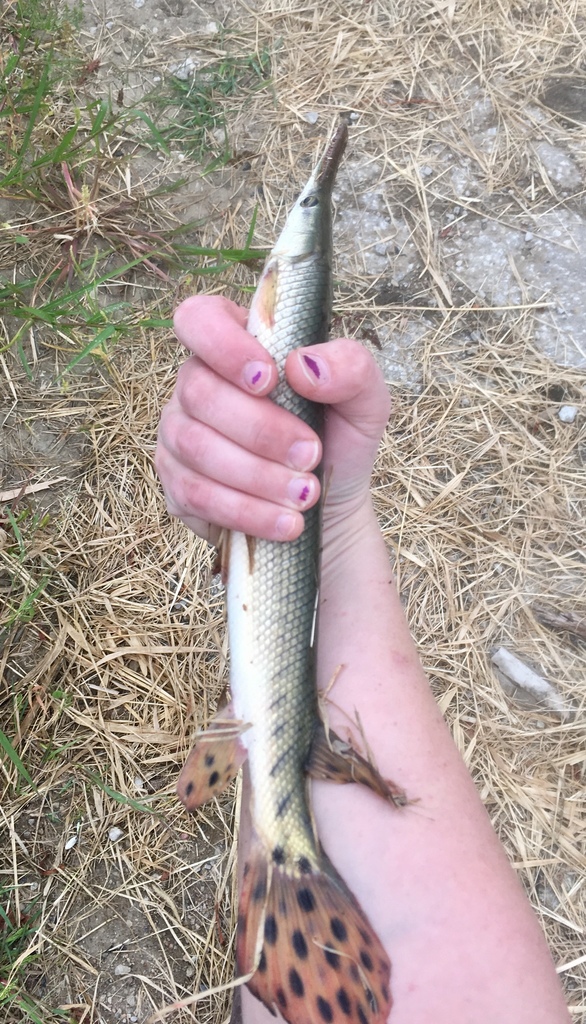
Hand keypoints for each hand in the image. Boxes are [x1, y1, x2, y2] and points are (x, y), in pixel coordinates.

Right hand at [155, 295, 390, 543]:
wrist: (329, 508)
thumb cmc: (340, 441)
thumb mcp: (365, 400)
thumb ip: (351, 367)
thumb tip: (302, 365)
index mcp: (237, 345)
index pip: (199, 319)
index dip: (223, 345)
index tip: (270, 379)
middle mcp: (197, 384)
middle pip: (198, 391)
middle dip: (260, 429)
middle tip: (310, 455)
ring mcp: (179, 435)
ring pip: (196, 446)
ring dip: (257, 475)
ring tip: (305, 495)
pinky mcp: (177, 486)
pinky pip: (195, 494)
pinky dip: (246, 510)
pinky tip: (284, 522)